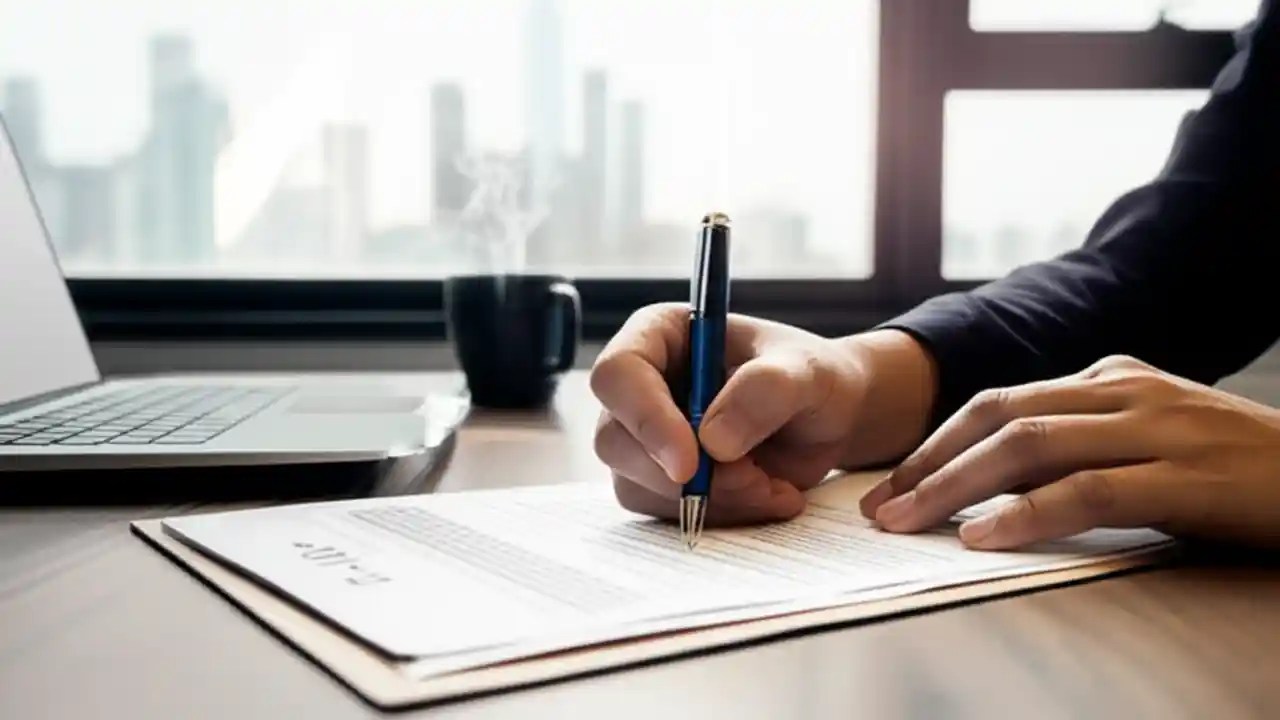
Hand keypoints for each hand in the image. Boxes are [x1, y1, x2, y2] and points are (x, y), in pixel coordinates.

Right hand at [590, 303, 871, 525]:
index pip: (618, 374)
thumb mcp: (806, 372)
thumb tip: (711, 441)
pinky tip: (765, 494)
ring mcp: (645, 437)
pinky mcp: (660, 480)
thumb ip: (764, 392)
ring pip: (638, 485)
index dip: (645, 419)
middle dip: (683, 475)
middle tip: (752, 479)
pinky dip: (720, 513)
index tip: (691, 463)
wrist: (828, 419)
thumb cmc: (813, 378)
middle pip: (615, 440)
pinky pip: (666, 513)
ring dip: (710, 499)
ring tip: (771, 483)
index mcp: (660, 335)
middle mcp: (642, 385)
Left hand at [861, 354, 1279, 549]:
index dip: (939, 442)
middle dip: (929, 462)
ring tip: (908, 523)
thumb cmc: (1235, 470)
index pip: (1001, 402)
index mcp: (1111, 377)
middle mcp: (1124, 390)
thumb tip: (996, 481)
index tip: (895, 482)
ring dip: (955, 487)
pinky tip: (983, 536)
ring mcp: (1155, 427)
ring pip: (1028, 447)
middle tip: (881, 507)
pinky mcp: (1183, 475)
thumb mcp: (1150, 441)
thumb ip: (1083, 444)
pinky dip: (1026, 513)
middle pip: (1000, 416)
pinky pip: (1086, 490)